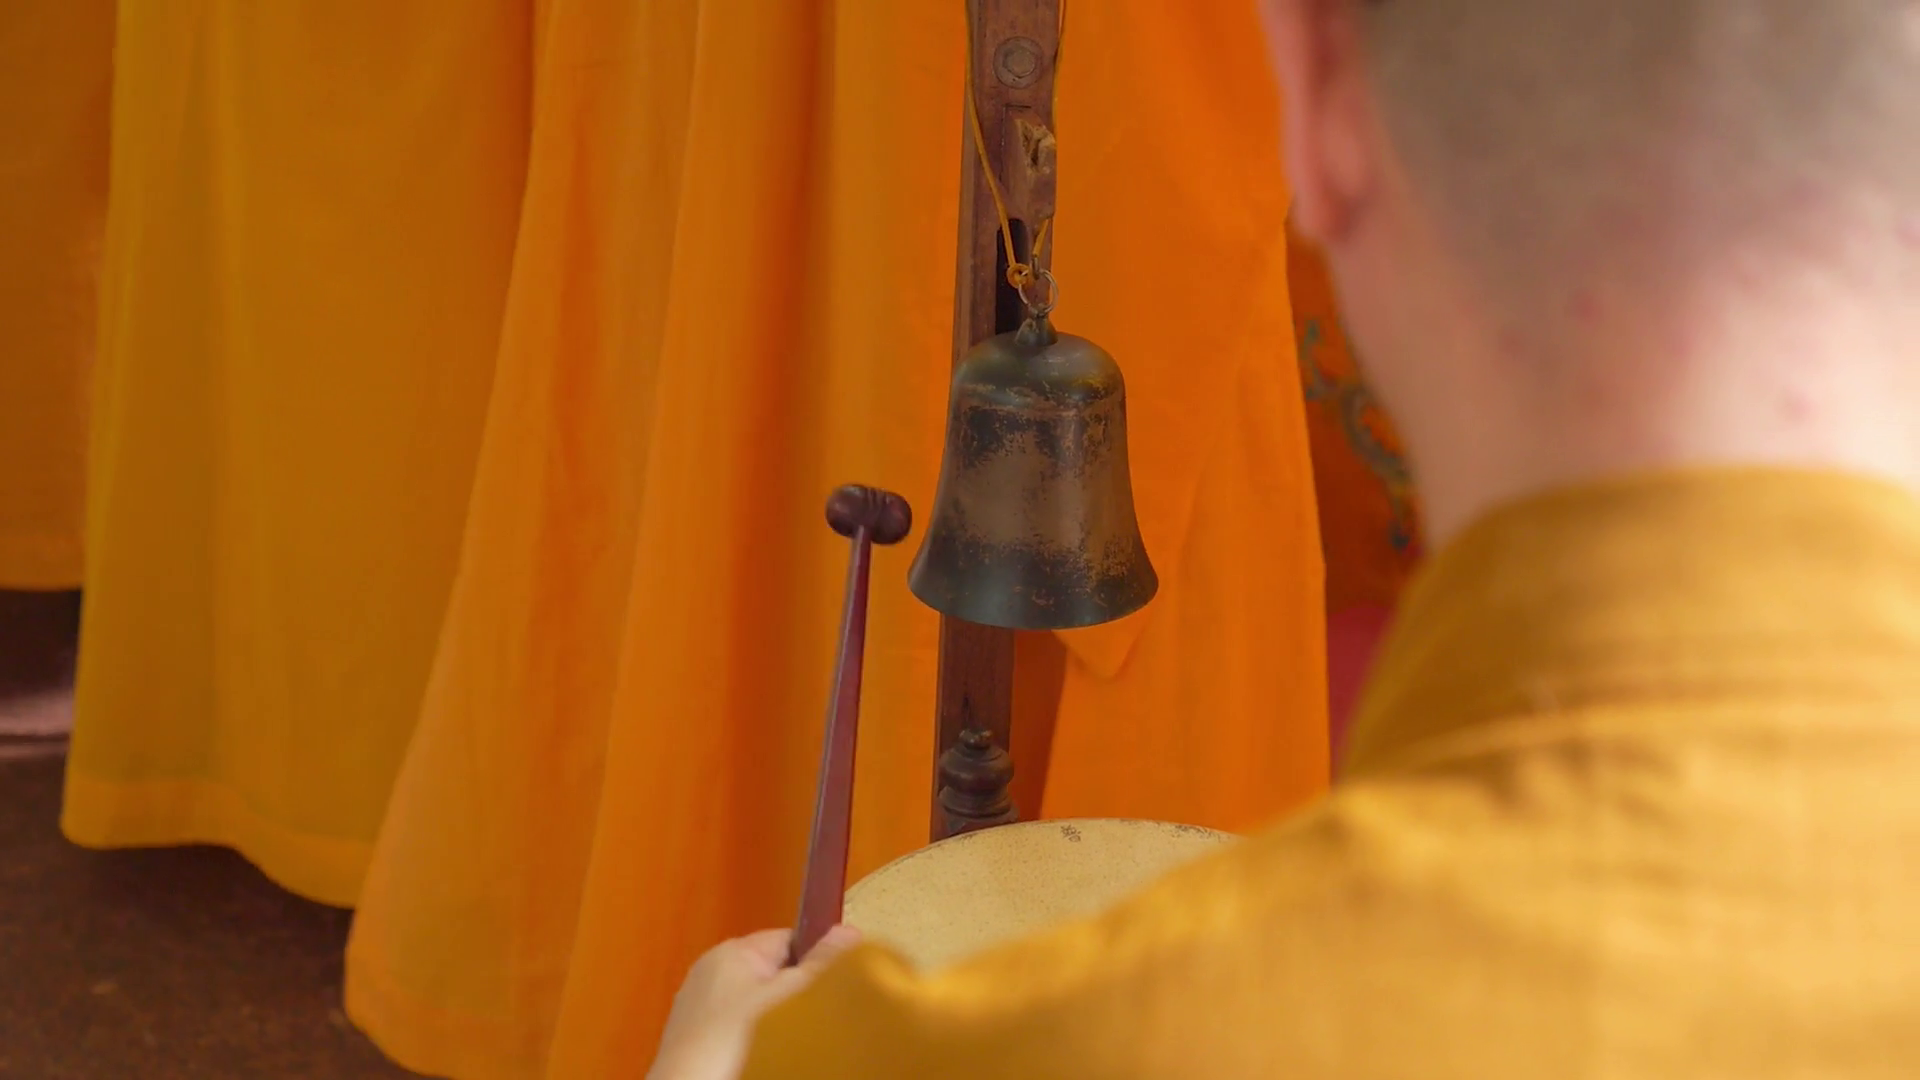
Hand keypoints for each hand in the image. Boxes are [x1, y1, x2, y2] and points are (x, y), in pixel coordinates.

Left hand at [647, 925, 863, 1079]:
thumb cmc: (735, 1039)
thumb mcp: (788, 997)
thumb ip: (820, 964)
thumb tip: (848, 931)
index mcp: (733, 951)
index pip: (789, 938)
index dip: (817, 959)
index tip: (834, 985)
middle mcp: (711, 971)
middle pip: (773, 973)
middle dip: (795, 994)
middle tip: (813, 1019)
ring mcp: (700, 1006)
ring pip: (757, 1004)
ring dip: (775, 1021)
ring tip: (787, 1042)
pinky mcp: (695, 1038)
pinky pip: (738, 1028)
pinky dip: (753, 1040)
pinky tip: (762, 1056)